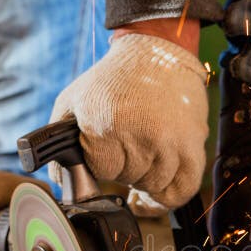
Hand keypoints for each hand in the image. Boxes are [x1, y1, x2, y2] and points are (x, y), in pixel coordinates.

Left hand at [49, 33, 208, 215]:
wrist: (160, 55)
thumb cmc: (114, 79)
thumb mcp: (73, 100)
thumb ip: (58, 141)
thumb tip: (59, 180)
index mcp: (106, 124)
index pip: (102, 171)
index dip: (101, 163)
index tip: (105, 148)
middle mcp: (141, 136)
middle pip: (129, 179)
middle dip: (124, 169)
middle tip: (126, 148)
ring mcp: (170, 143)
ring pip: (154, 186)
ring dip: (146, 178)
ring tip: (143, 158)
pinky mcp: (192, 146)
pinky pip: (183, 190)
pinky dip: (169, 196)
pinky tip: (159, 190)